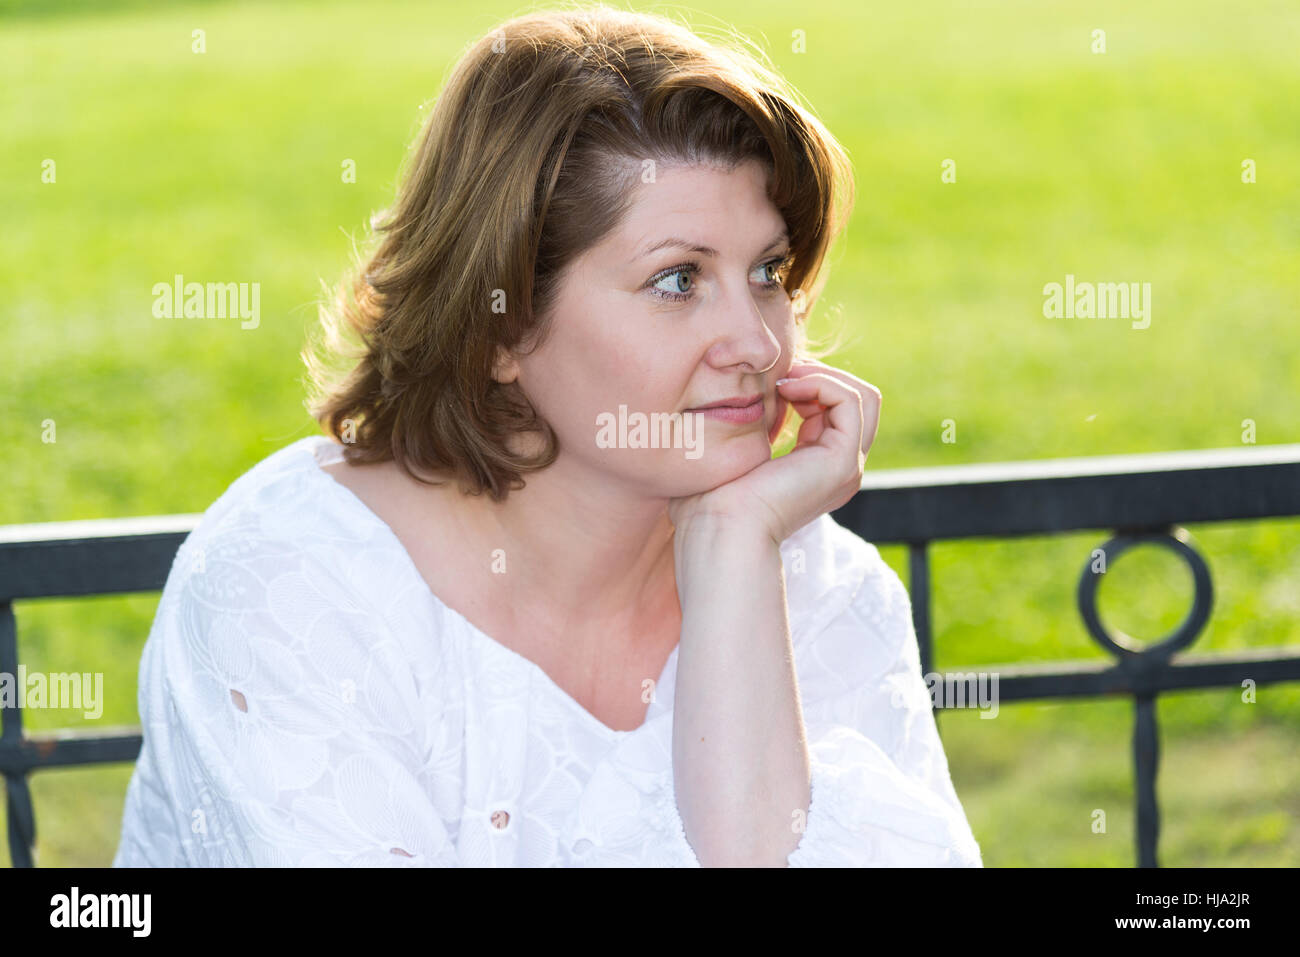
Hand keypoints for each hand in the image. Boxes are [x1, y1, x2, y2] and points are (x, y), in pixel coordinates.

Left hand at [669, 359, 881, 543]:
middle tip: (781, 376)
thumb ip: (750, 428)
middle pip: (859, 402)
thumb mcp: (736, 455)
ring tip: (784, 382)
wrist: (718, 529)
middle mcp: (840, 469)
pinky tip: (786, 389)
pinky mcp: (842, 462)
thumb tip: (740, 400)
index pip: (837, 411)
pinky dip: (821, 383)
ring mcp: (846, 467)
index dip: (810, 385)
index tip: (771, 384)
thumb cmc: (711, 500)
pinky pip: (851, 402)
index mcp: (819, 469)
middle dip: (823, 376)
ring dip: (824, 376)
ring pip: (863, 398)